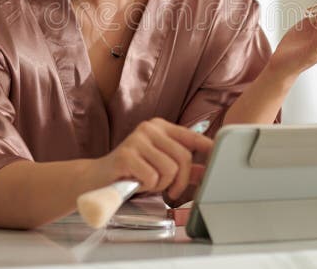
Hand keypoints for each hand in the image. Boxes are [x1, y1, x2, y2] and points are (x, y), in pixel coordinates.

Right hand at [94, 118, 213, 199]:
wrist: (96, 178)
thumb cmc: (131, 172)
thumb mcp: (160, 166)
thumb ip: (183, 167)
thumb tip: (208, 170)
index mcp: (161, 127)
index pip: (192, 137)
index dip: (209, 149)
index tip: (219, 160)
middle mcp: (150, 128)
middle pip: (184, 157)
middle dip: (180, 180)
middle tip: (170, 190)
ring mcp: (137, 139)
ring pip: (170, 169)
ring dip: (161, 184)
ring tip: (147, 182)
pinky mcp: (126, 154)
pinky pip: (153, 177)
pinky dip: (147, 186)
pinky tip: (136, 182)